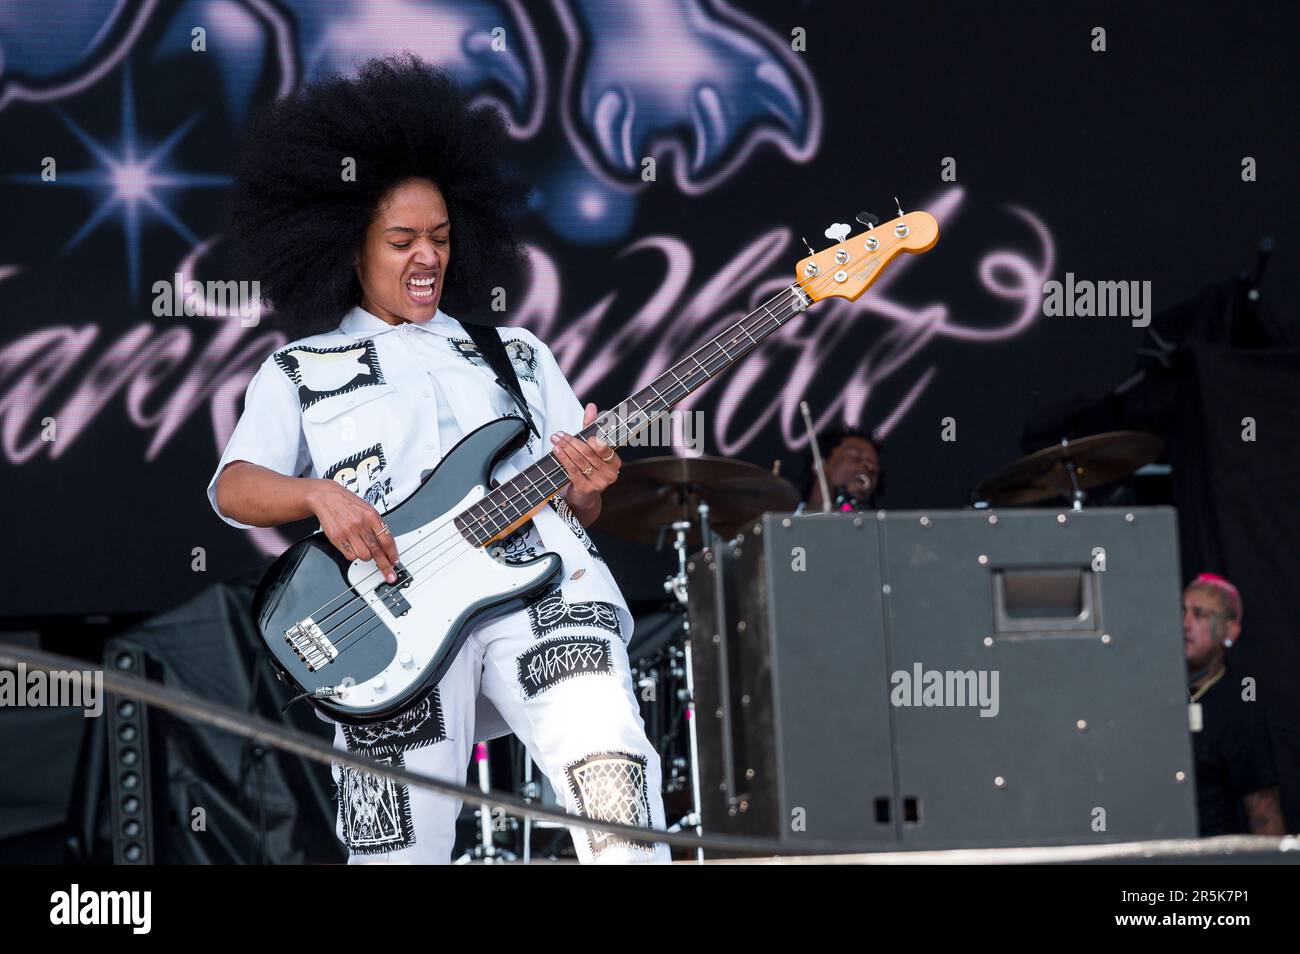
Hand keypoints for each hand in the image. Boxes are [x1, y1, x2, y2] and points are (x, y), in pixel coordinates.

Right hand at [306, 479, 400, 582]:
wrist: (326, 497)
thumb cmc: (347, 503)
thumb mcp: (367, 509)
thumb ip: (376, 525)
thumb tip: (386, 543)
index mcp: (372, 516)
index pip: (387, 540)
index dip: (393, 554)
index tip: (395, 561)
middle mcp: (361, 524)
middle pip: (377, 551)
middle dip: (385, 565)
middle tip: (389, 574)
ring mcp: (349, 532)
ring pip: (364, 556)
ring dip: (366, 557)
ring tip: (364, 550)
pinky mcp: (337, 538)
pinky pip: (350, 555)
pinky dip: (353, 555)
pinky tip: (352, 547)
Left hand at [550, 402, 620, 518]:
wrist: (584, 497)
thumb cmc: (589, 469)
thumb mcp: (591, 448)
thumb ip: (592, 427)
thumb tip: (591, 406)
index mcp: (615, 462)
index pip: (605, 448)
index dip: (593, 440)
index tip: (583, 435)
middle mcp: (610, 473)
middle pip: (588, 453)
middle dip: (572, 442)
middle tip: (559, 434)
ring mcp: (600, 483)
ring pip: (580, 461)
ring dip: (565, 449)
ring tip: (556, 440)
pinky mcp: (587, 489)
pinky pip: (573, 470)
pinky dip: (564, 459)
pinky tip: (557, 451)